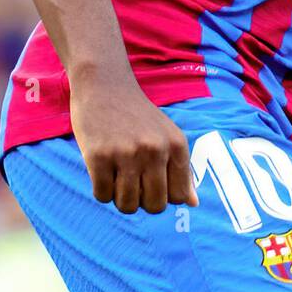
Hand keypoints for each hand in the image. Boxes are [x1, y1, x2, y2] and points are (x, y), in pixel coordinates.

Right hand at [71, 77, 196, 214]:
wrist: (104, 85)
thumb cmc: (137, 115)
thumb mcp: (167, 135)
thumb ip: (181, 169)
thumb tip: (193, 204)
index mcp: (176, 145)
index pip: (178, 197)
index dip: (163, 196)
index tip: (151, 183)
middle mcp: (155, 150)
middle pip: (155, 207)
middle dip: (142, 202)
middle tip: (131, 182)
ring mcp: (126, 153)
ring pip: (128, 206)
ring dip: (119, 198)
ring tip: (117, 176)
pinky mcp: (98, 156)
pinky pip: (102, 196)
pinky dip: (101, 190)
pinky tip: (102, 170)